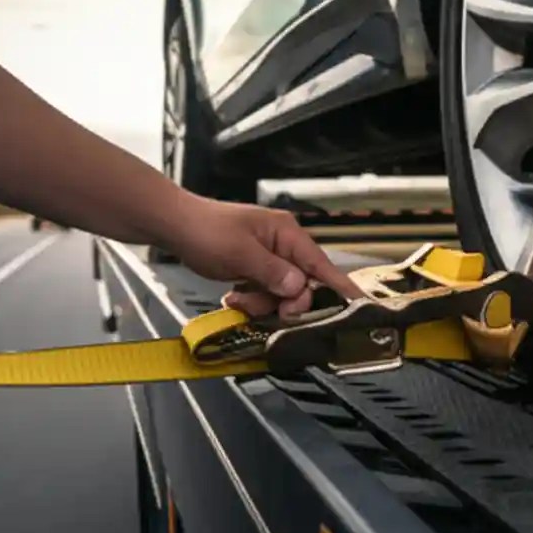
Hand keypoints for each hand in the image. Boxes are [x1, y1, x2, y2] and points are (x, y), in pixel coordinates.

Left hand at [163, 194, 362, 316]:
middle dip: (284, 301)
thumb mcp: (240, 254)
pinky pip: (265, 293)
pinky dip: (251, 299)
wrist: (174, 225)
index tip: (359, 306)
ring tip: (236, 297)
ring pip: (282, 294)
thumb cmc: (206, 231)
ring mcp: (269, 258)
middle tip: (265, 307)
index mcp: (287, 234)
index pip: (321, 265)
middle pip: (302, 286)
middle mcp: (284, 246)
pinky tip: (233, 295)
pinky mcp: (255, 269)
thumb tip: (300, 290)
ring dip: (262, 302)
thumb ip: (273, 274)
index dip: (340, 287)